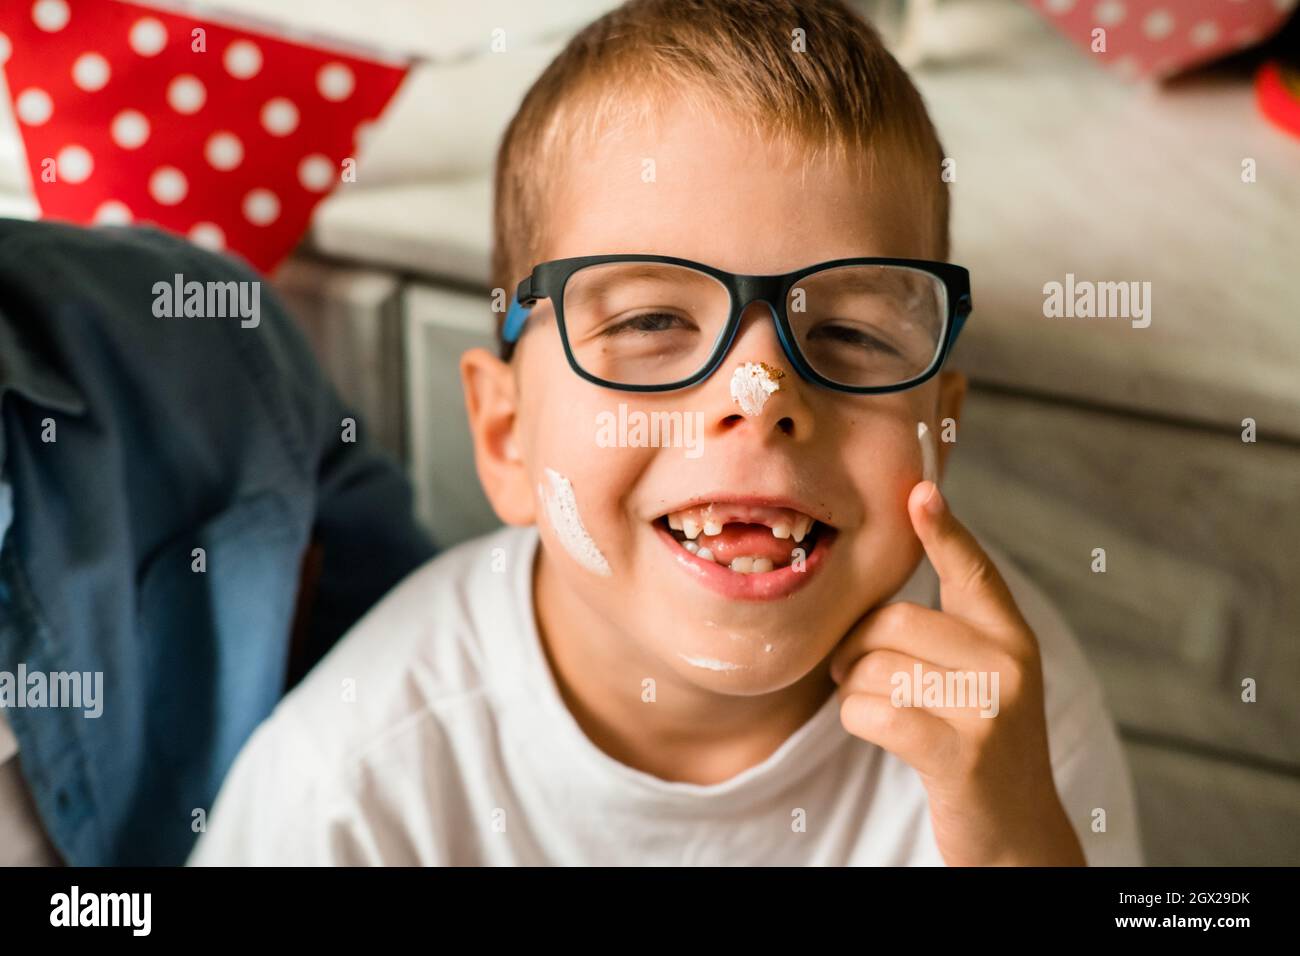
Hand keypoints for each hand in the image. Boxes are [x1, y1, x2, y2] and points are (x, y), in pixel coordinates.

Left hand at [829, 480, 1084, 866]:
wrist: (1017, 832)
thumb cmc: (979, 742)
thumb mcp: (985, 678)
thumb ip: (954, 628)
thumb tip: (891, 582)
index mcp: (1013, 637)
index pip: (972, 570)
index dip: (943, 530)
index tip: (920, 491)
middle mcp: (1009, 665)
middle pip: (894, 621)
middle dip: (857, 646)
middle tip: (852, 669)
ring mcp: (987, 709)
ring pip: (874, 666)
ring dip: (853, 688)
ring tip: (874, 705)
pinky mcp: (959, 753)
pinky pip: (870, 710)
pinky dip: (856, 719)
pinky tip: (877, 731)